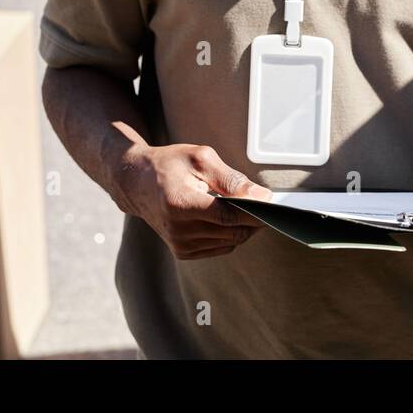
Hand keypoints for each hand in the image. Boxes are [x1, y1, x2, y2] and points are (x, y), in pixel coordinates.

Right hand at [108, 142, 272, 260]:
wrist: (137, 182)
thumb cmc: (170, 165)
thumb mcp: (201, 159)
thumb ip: (232, 179)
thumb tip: (262, 196)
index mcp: (180, 204)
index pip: (228, 216)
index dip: (256, 212)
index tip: (274, 204)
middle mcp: (178, 230)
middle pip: (233, 232)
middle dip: (255, 219)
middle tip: (267, 203)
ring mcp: (179, 245)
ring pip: (230, 242)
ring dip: (244, 227)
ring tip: (247, 206)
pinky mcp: (183, 252)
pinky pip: (221, 247)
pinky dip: (231, 234)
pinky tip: (230, 217)